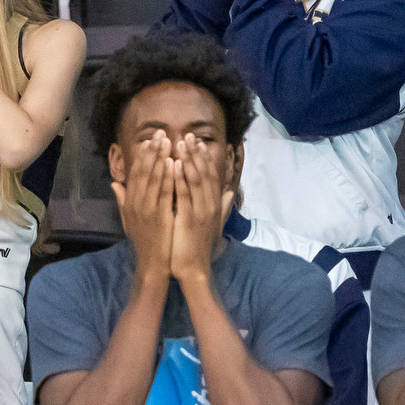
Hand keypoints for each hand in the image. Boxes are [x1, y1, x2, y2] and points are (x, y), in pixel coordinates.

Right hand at [112, 134, 175, 283]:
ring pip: (153, 178)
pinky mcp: (160, 215)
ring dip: (160, 157)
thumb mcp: (129, 219)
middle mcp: (136, 202)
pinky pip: (164, 192)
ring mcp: (147, 209)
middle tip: (161, 133)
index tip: (150, 139)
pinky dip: (168, 176)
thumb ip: (122, 200)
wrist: (152, 263)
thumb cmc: (144, 241)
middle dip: (152, 150)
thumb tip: (114, 183)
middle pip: (143, 171)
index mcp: (130, 202)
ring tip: (167, 141)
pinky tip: (174, 162)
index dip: (142, 155)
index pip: (135, 173)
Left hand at [168, 137, 232, 281]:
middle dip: (195, 153)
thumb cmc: (199, 248)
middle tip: (187, 135)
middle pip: (204, 173)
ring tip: (179, 143)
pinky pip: (184, 194)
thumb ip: (223, 207)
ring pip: (195, 179)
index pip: (211, 175)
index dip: (204, 157)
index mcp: (214, 205)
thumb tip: (231, 193)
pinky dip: (180, 178)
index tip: (196, 142)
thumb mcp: (214, 224)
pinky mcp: (189, 218)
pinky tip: (174, 164)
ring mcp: (201, 211)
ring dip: (187, 159)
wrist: (194, 269)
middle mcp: (210, 205)